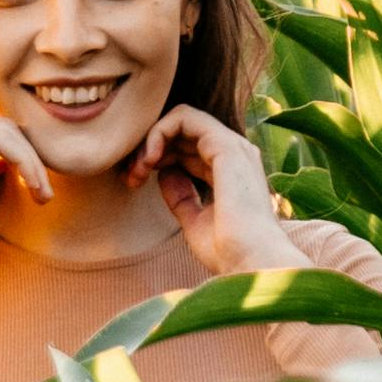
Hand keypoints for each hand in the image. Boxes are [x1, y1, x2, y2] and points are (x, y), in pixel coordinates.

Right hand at [0, 103, 46, 273]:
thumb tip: (2, 164)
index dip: (17, 153)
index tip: (35, 186)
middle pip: (1, 125)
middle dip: (30, 156)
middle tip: (45, 191)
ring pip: (5, 130)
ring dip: (32, 162)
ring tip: (43, 193)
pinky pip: (0, 140)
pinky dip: (24, 161)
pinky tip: (33, 186)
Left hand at [135, 103, 289, 279]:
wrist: (250, 263)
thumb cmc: (227, 251)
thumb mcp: (194, 219)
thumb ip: (181, 194)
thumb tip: (164, 172)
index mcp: (230, 170)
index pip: (186, 147)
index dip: (156, 158)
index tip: (134, 181)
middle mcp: (234, 153)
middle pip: (181, 131)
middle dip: (148, 149)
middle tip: (130, 176)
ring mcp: (232, 147)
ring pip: (181, 119)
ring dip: (151, 139)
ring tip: (138, 168)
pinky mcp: (226, 146)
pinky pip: (185, 118)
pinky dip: (159, 132)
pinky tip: (149, 159)